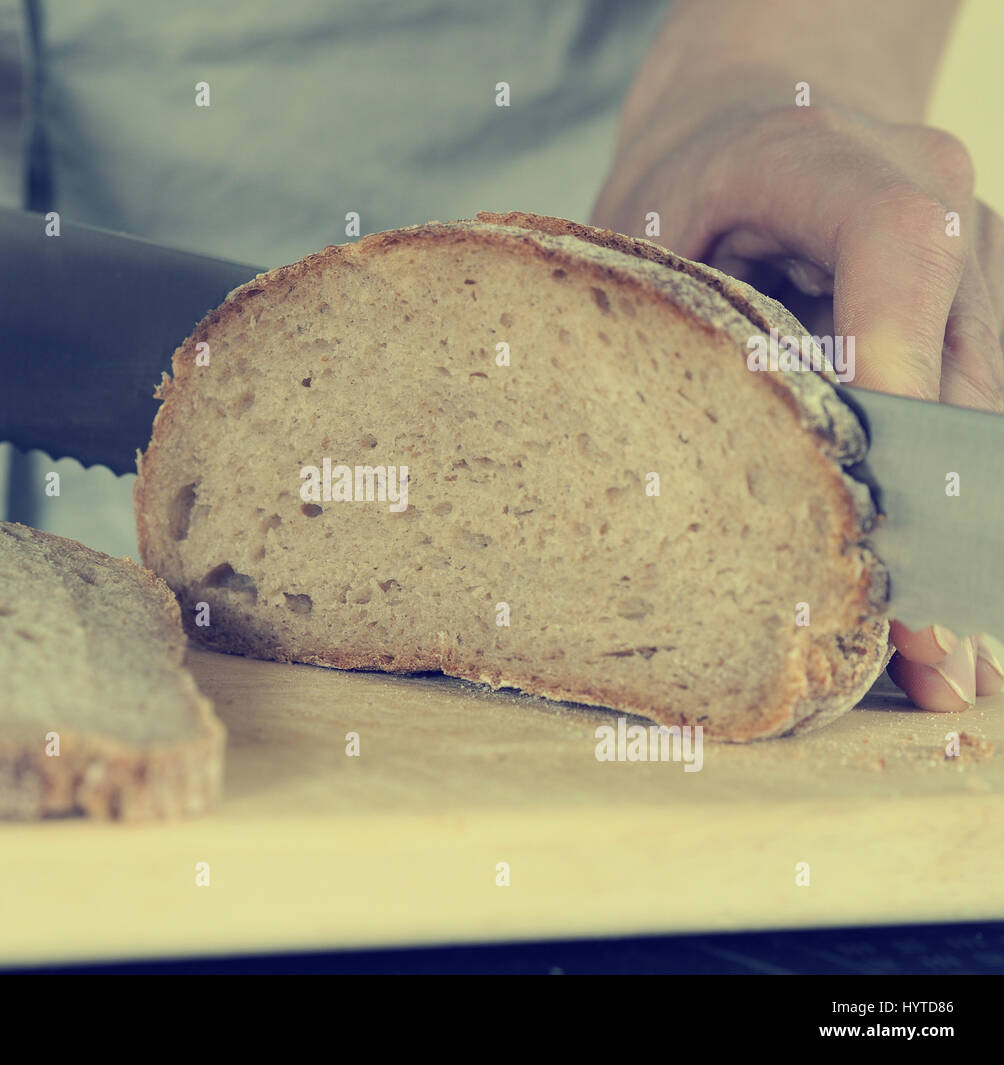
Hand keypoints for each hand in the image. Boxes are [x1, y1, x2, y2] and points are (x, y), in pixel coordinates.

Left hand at [593, 2, 1002, 711]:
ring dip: (963, 545)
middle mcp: (939, 201)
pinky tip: (948, 609)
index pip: (897, 246)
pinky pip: (980, 419)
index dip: (894, 369)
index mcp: (836, 160)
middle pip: (962, 368)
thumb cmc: (681, 189)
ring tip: (947, 670)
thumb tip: (684, 485)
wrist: (748, 118)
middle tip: (930, 659)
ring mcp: (977, 259)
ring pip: (988, 414)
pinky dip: (956, 515)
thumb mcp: (647, 237)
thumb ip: (683, 331)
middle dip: (938, 524)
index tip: (880, 501)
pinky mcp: (977, 311)